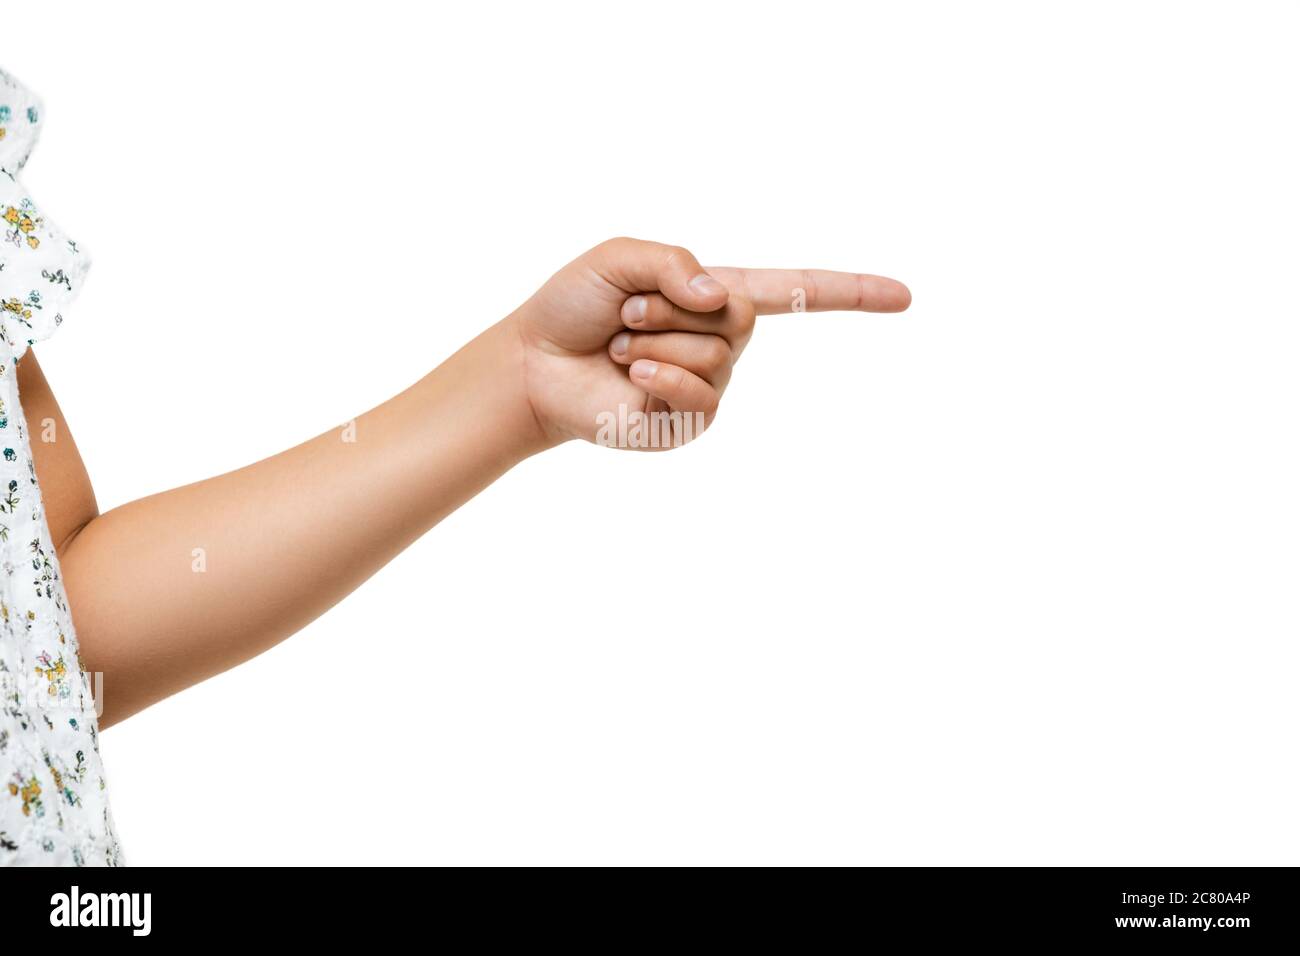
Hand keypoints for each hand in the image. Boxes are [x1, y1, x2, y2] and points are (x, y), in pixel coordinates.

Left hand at [508, 237, 910, 448]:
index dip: (852, 293)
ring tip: (620, 344)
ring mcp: (708, 386)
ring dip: (654, 338)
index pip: (798, 293)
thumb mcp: (619, 257)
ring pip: (715, 352)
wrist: (533, 363)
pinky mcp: (688, 423)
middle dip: (669, 305)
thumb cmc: (572, 307)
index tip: (906, 296)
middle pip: (741, 315)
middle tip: (626, 315)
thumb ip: (676, 262)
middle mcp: (722, 343)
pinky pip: (700, 393)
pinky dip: (660, 375)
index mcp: (715, 297)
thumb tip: (725, 302)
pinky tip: (628, 372)